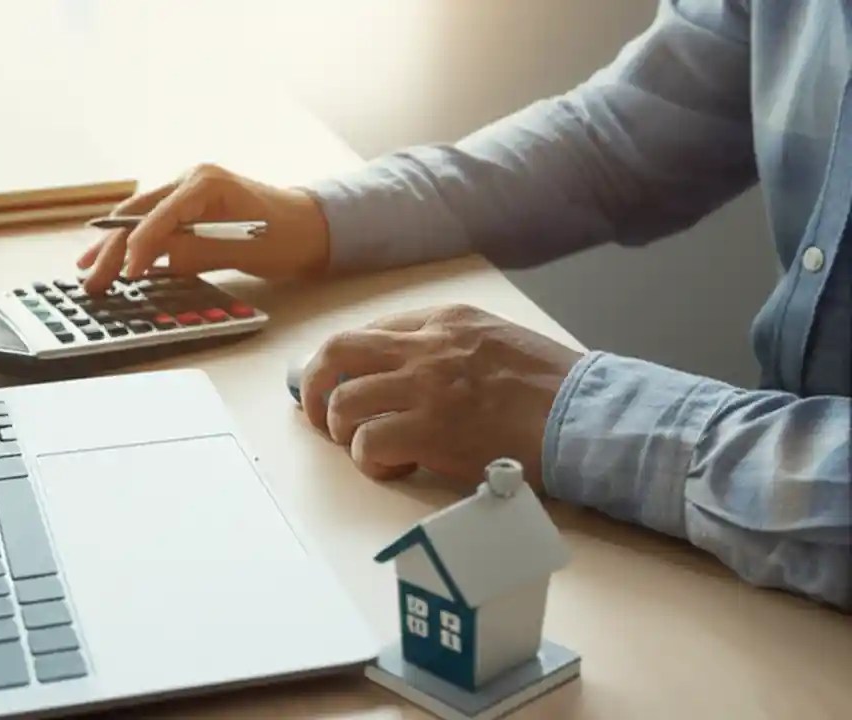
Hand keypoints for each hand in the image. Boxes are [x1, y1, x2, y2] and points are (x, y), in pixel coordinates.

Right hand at [77, 163, 330, 292]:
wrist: (308, 227)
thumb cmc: (284, 235)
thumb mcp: (243, 247)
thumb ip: (199, 250)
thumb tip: (161, 260)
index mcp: (205, 182)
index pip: (162, 213)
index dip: (142, 245)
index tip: (127, 272)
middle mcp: (189, 181)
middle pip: (140, 215)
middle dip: (113, 248)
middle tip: (92, 278)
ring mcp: (185, 194)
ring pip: (138, 221)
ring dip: (113, 247)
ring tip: (86, 270)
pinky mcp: (185, 212)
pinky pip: (151, 227)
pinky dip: (130, 246)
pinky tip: (109, 261)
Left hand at [299, 305, 581, 490]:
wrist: (584, 416)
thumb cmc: (553, 388)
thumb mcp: (499, 340)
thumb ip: (453, 347)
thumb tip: (413, 370)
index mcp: (446, 320)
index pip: (373, 330)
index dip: (347, 361)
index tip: (341, 383)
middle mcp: (426, 346)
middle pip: (338, 351)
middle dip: (314, 383)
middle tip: (318, 414)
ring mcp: (425, 387)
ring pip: (344, 400)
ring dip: (342, 429)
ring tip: (364, 447)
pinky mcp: (428, 431)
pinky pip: (367, 442)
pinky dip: (369, 460)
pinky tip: (394, 467)